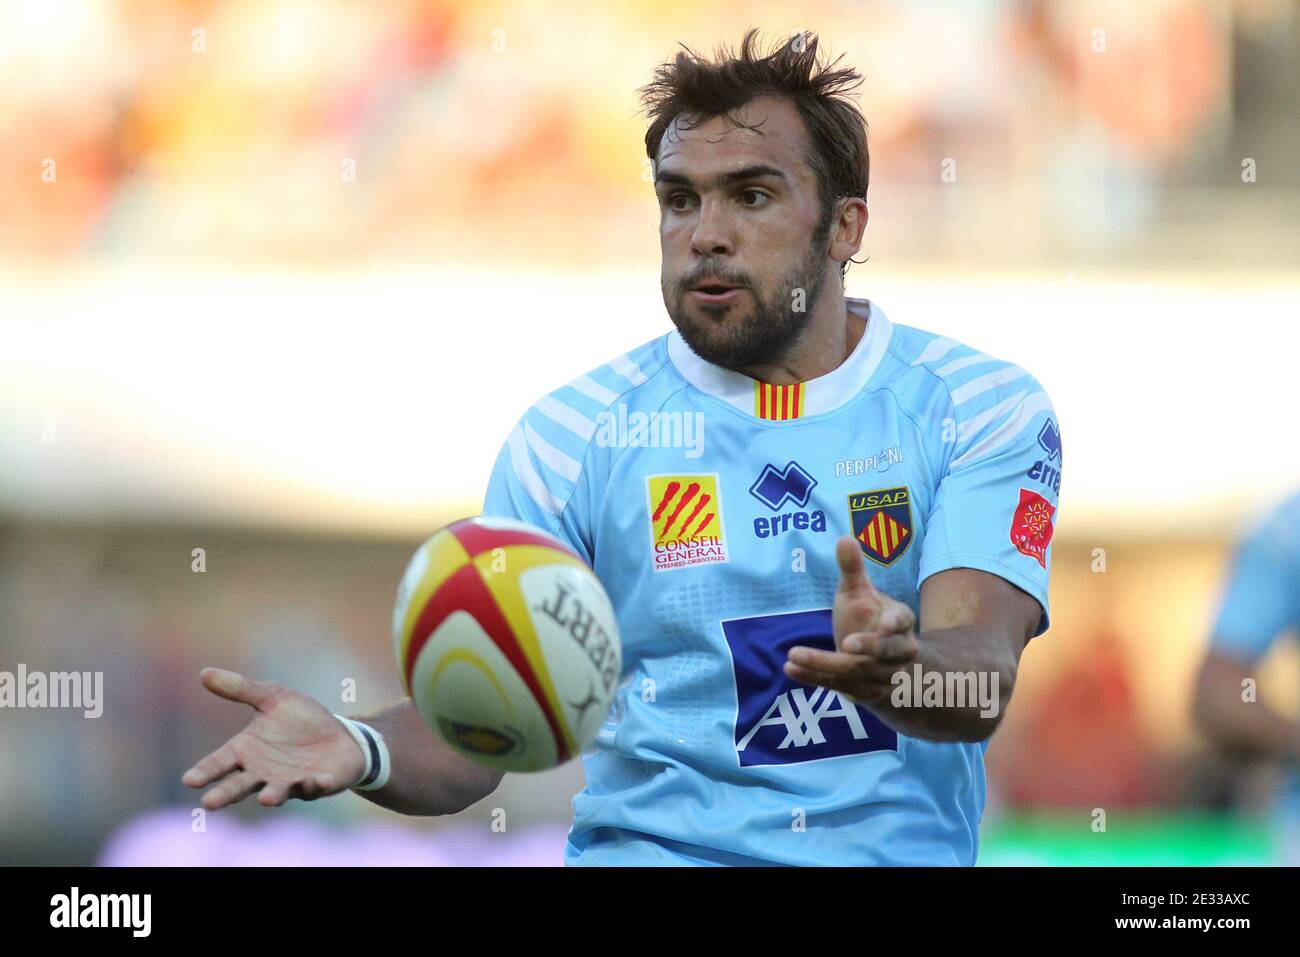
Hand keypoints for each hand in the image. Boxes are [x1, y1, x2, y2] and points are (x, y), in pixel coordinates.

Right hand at [182, 668, 367, 809]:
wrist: (338, 735)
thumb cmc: (300, 719)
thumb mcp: (273, 697)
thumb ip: (242, 689)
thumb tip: (204, 673)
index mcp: (246, 752)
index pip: (220, 763)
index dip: (205, 771)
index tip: (189, 779)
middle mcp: (262, 772)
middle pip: (239, 785)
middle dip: (226, 794)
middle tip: (210, 803)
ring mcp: (289, 782)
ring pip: (276, 792)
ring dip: (272, 795)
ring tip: (266, 798)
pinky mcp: (316, 785)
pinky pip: (315, 787)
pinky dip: (316, 785)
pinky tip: (318, 780)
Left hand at [783, 535, 918, 705]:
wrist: (882, 663)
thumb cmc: (870, 618)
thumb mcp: (860, 593)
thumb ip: (853, 569)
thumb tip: (844, 538)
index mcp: (900, 622)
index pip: (903, 622)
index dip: (896, 623)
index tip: (886, 623)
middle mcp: (896, 652)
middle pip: (884, 652)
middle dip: (867, 648)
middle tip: (846, 644)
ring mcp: (882, 676)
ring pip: (856, 672)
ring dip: (824, 665)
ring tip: (793, 655)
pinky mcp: (864, 693)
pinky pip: (839, 686)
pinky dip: (813, 678)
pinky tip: (789, 668)